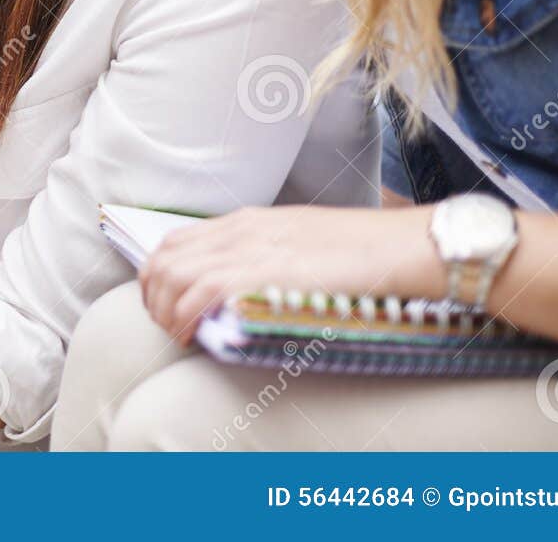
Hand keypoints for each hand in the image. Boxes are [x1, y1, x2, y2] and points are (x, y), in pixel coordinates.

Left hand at [139, 205, 438, 342]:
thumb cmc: (366, 252)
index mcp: (247, 221)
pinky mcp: (262, 270)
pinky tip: (192, 336)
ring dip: (165, 311)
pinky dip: (185, 316)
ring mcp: (249, 248)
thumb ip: (267, 259)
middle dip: (153, 297)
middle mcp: (240, 229)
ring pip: (173, 275)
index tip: (163, 304)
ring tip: (178, 336)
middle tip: (166, 327)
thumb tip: (239, 291)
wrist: (404, 246)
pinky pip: (199, 292)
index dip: (158, 275)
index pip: (176, 241)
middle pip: (165, 259)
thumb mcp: (301, 245)